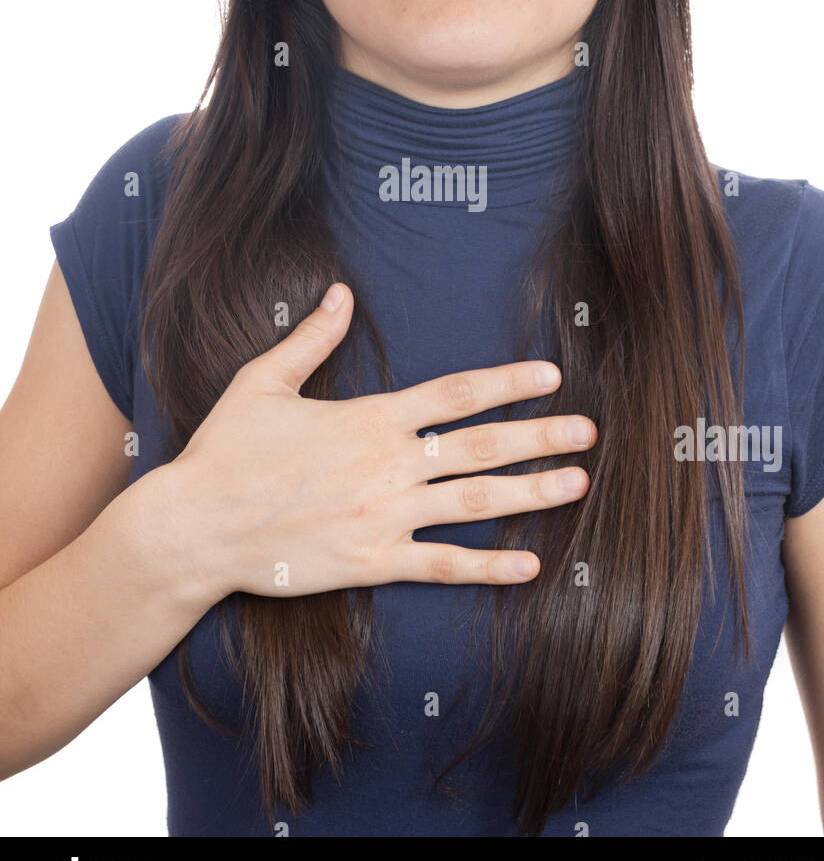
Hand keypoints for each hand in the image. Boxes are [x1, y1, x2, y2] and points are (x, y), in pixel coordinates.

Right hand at [172, 282, 595, 600]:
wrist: (197, 527)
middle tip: (589, 431)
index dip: (506, 383)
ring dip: (531, 493)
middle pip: (480, 447)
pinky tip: (530, 565)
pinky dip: (488, 567)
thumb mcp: (264, 381)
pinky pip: (443, 566)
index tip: (549, 375)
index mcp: (369, 420)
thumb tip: (341, 294)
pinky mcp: (372, 562)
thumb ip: (312, 339)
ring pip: (474, 503)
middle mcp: (387, 466)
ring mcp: (384, 517)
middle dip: (540, 437)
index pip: (454, 395)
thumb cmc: (227, 451)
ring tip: (578, 483)